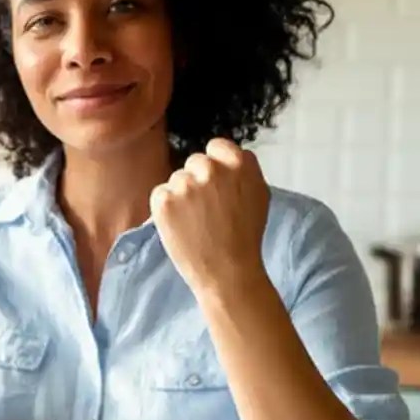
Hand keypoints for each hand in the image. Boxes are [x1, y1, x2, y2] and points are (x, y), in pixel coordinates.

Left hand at [149, 138, 270, 294]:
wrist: (228, 272)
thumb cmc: (245, 237)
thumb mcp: (259, 195)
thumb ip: (244, 170)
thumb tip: (232, 155)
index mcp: (239, 163)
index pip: (216, 146)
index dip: (215, 164)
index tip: (215, 183)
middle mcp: (211, 168)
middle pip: (195, 162)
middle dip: (197, 180)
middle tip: (206, 210)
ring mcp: (185, 183)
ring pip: (177, 179)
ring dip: (181, 196)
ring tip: (196, 222)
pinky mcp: (164, 200)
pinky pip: (160, 195)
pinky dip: (166, 209)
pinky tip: (181, 227)